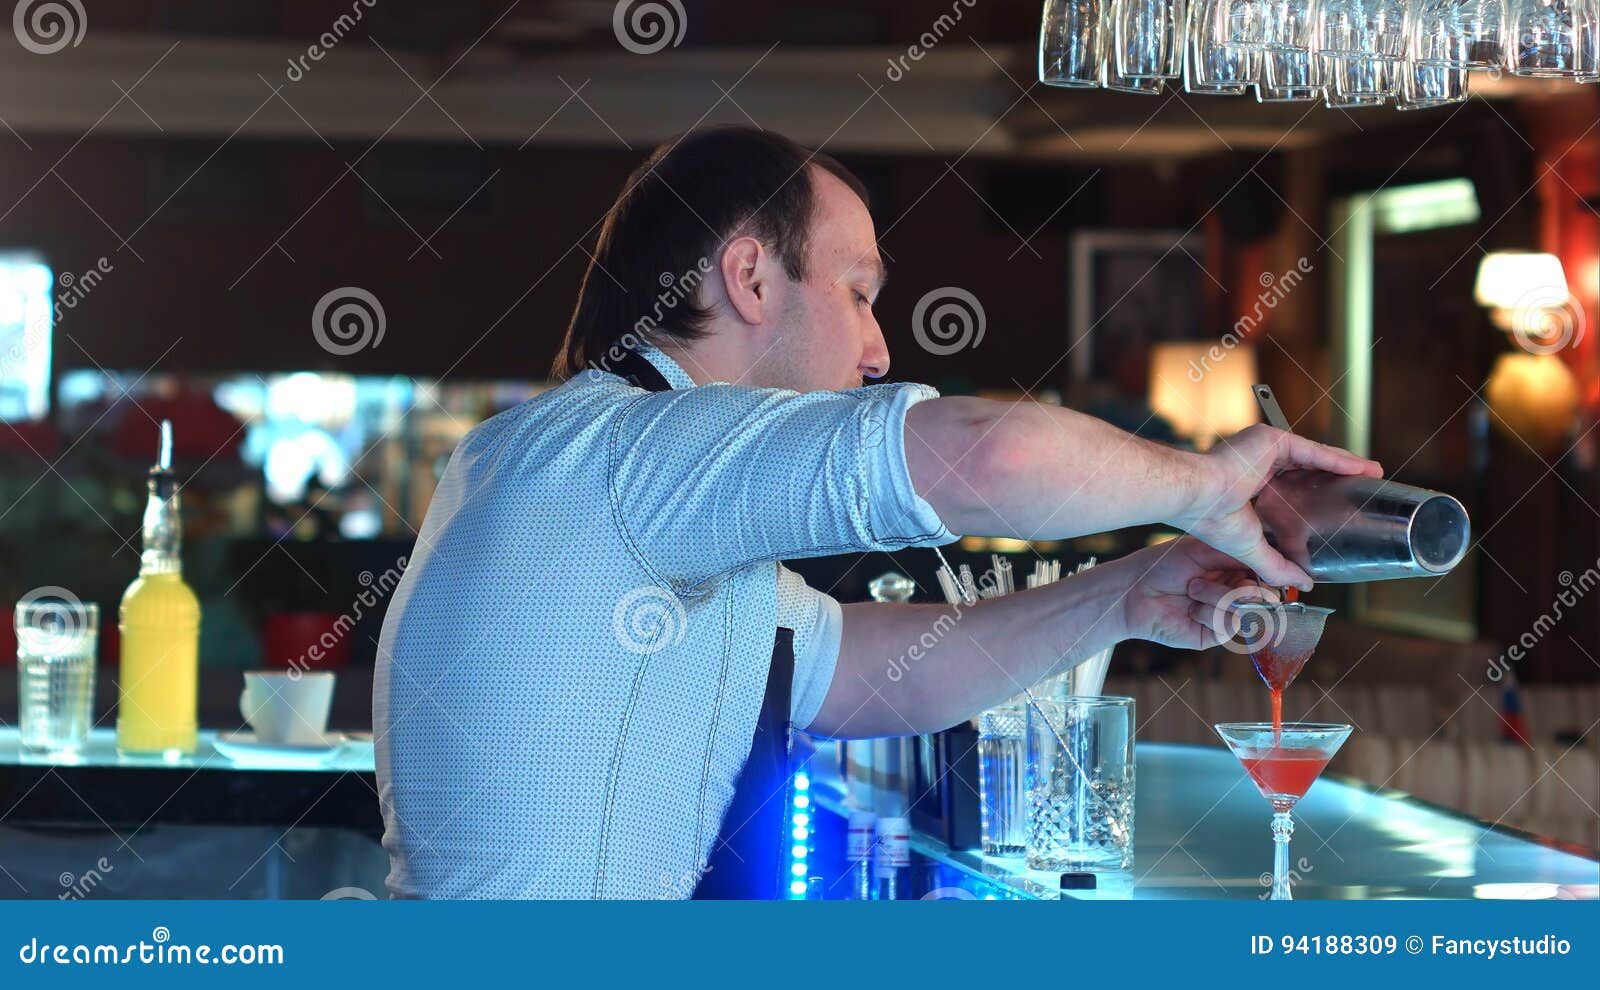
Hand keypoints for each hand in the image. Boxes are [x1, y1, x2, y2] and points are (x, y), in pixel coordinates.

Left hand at [1111, 537, 1280, 649]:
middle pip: (1265, 595)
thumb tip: (1278, 563)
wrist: (1133, 591)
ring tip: (1191, 590)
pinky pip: (1230, 625)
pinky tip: (1190, 609)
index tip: (1260, 567)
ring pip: (1247, 610)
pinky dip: (1209, 614)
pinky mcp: (1214, 635)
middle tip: (1207, 579)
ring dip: (1216, 596)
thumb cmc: (1164, 564)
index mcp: (1235, 569)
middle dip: (1240, 585)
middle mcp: (1235, 593)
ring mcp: (1226, 615)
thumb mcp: (1205, 550)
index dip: (1269, 573)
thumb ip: (1241, 555)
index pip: (1269, 573)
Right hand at [1180, 424, 1381, 589]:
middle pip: (1307, 468)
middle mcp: (1257, 462)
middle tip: (1362, 485)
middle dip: (1336, 477)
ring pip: (1313, 457)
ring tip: (1371, 473)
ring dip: (1344, 465)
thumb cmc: (1210, 518)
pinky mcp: (1272, 440)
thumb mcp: (1252, 547)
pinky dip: (1336, 460)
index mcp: (1248, 485)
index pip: (1290, 486)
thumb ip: (1278, 564)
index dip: (1315, 494)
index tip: (1335, 504)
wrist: (1198, 496)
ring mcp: (1264, 449)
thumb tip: (1303, 583)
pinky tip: (1359, 468)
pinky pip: (1312, 450)